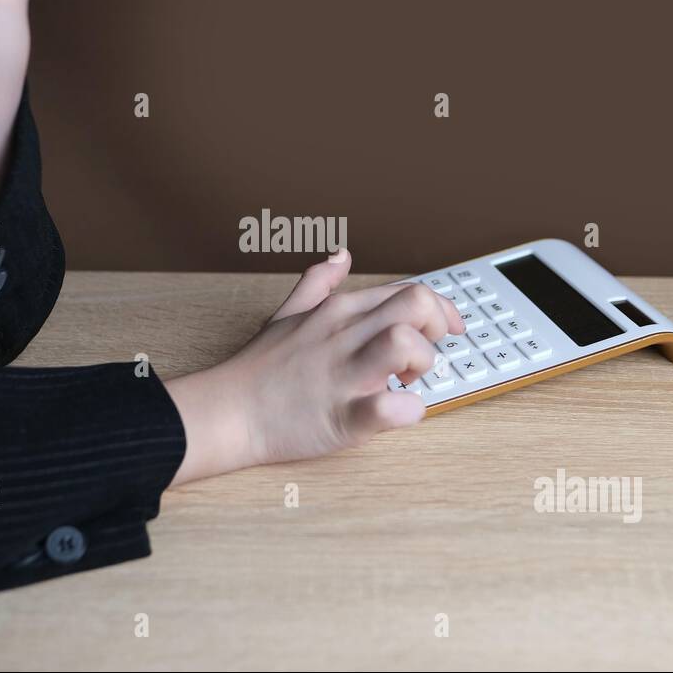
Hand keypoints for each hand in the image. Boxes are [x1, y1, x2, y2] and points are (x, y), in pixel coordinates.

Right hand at [166, 250, 465, 484]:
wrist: (227, 413)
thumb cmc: (260, 369)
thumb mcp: (289, 314)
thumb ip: (318, 283)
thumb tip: (340, 254)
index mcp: (339, 311)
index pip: (409, 291)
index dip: (439, 309)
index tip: (444, 330)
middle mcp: (346, 335)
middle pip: (417, 304)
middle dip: (438, 327)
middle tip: (424, 354)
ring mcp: (345, 375)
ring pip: (406, 344)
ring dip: (422, 362)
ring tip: (405, 380)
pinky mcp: (343, 417)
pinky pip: (389, 409)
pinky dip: (407, 412)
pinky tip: (397, 413)